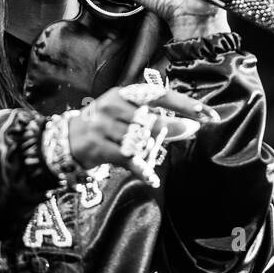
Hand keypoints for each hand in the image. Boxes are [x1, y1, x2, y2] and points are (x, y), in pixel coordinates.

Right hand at [66, 86, 220, 171]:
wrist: (65, 140)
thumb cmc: (105, 126)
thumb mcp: (128, 116)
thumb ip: (157, 120)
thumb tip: (191, 126)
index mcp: (124, 94)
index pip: (160, 96)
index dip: (185, 105)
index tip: (207, 114)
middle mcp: (113, 105)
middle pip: (152, 122)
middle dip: (170, 131)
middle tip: (185, 134)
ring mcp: (104, 126)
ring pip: (141, 142)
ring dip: (148, 152)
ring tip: (144, 156)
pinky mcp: (99, 147)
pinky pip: (129, 160)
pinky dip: (143, 171)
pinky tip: (152, 179)